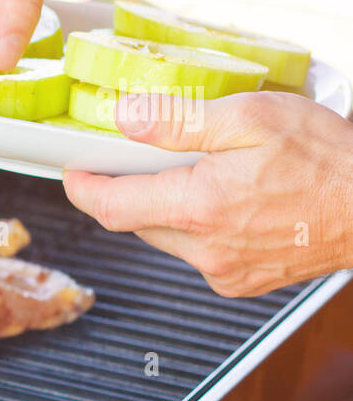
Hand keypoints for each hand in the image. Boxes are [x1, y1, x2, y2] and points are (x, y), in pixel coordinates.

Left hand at [63, 91, 352, 296]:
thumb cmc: (331, 159)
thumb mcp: (254, 117)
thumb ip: (181, 120)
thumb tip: (126, 118)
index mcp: (200, 208)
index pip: (111, 208)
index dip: (83, 188)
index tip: (73, 171)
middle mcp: (206, 249)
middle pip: (136, 221)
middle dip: (132, 189)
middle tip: (145, 155)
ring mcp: (223, 271)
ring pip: (167, 237)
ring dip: (169, 207)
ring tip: (205, 174)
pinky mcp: (241, 282)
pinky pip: (198, 253)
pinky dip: (200, 227)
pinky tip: (232, 202)